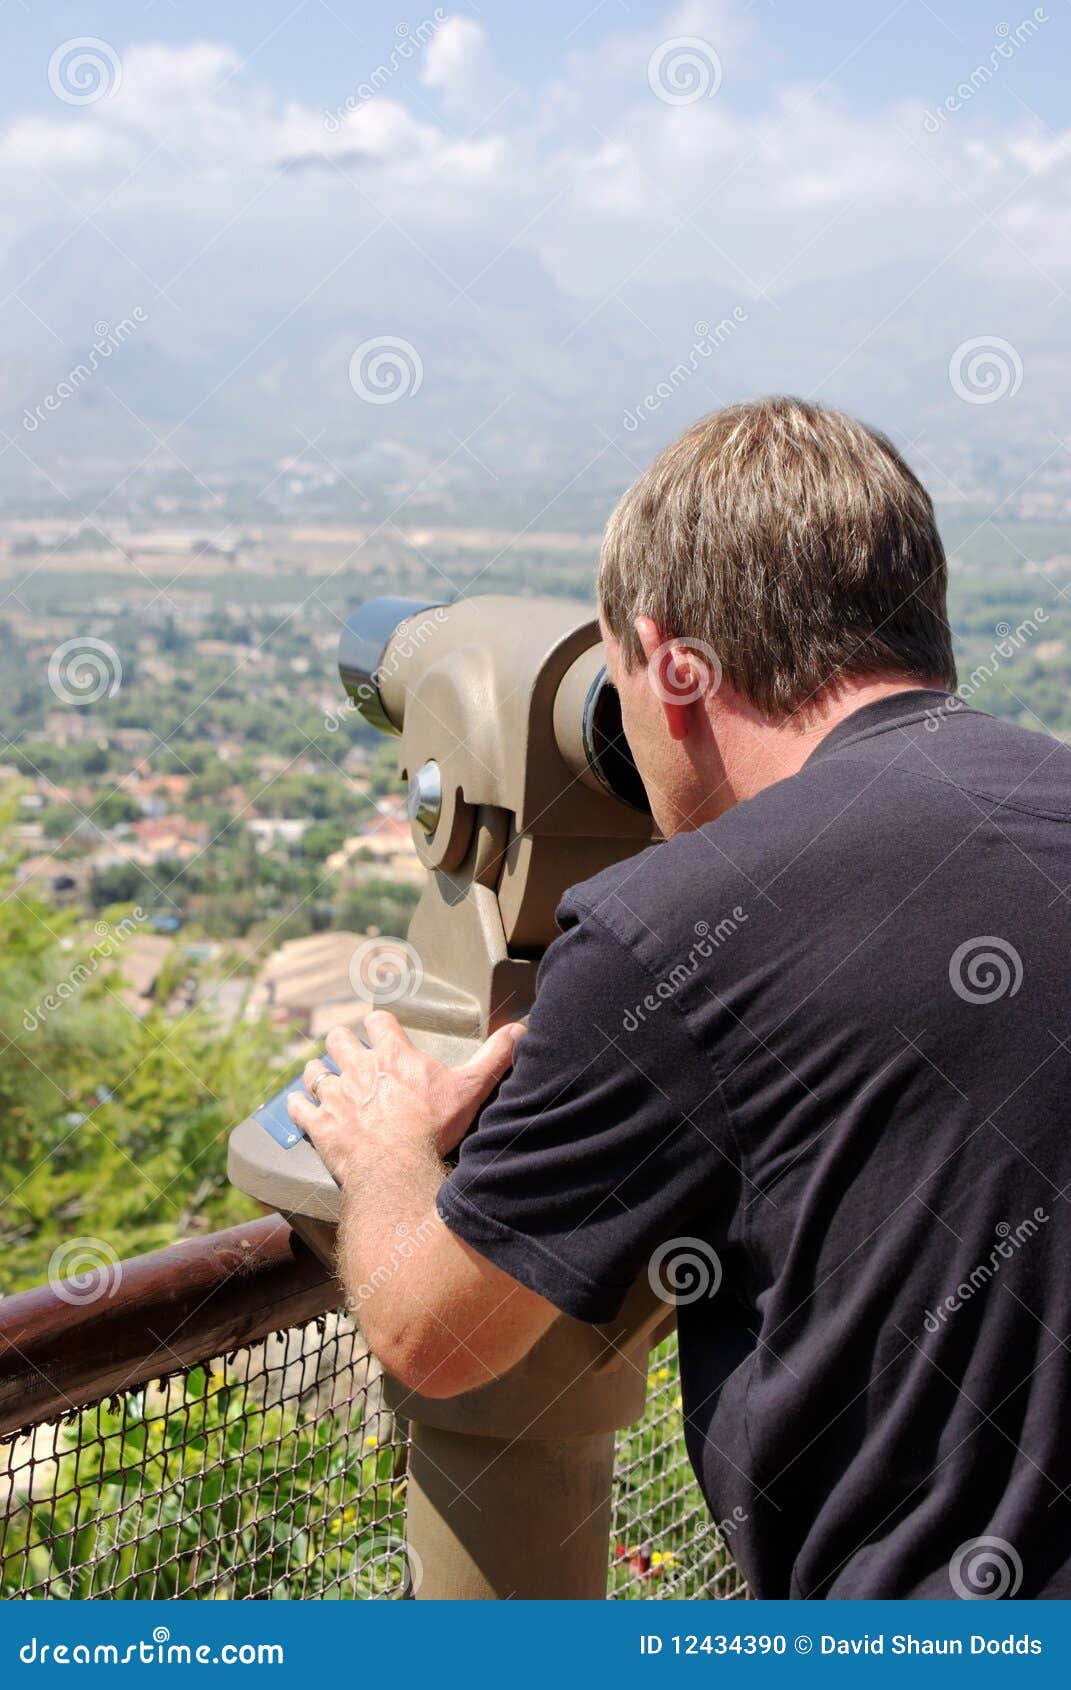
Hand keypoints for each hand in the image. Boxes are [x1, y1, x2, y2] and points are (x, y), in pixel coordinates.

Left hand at [286, 1010, 525, 1184]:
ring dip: (318, 1072)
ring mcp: (335, 1096)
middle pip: (339, 1038)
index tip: (381, 1028)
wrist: (398, 1167)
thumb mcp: (471, 1088)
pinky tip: (299, 1107)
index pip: (379, 1022)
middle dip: (342, 1042)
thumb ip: (495, 1057)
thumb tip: (521, 1031)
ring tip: (322, 1075)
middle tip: (348, 1050)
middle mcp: (359, 1068)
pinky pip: (298, 1108)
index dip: (379, 1025)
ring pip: (315, 1070)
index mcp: (393, 1055)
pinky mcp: (320, 1125)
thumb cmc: (434, 1127)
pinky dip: (297, 1106)